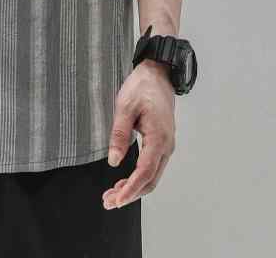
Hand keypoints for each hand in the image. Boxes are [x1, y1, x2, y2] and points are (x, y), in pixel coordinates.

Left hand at [102, 59, 175, 209]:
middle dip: (130, 194)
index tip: (117, 200)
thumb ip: (119, 134)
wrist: (158, 74)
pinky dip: (138, 178)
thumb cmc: (142, 87)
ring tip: (113, 194)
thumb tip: (114, 160)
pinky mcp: (161, 142)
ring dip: (134, 188)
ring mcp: (166, 145)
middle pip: (150, 180)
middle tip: (109, 201)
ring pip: (152, 175)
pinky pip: (152, 166)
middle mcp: (166, 145)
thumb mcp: (125, 107)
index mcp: (159, 137)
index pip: (145, 172)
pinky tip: (124, 180)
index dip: (130, 189)